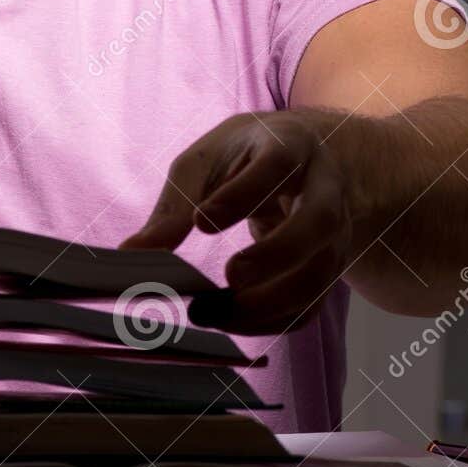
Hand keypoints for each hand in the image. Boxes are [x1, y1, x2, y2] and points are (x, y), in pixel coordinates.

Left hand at [119, 110, 353, 334]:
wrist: (302, 160)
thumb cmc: (244, 157)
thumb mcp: (206, 162)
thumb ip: (175, 204)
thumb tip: (132, 252)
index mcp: (290, 144)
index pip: (277, 165)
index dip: (242, 196)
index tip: (201, 224)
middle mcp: (324, 187)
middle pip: (319, 221)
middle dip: (275, 254)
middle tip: (229, 276)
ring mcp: (335, 231)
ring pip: (320, 273)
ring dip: (270, 302)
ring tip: (214, 312)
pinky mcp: (329, 268)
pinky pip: (310, 305)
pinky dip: (271, 322)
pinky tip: (230, 321)